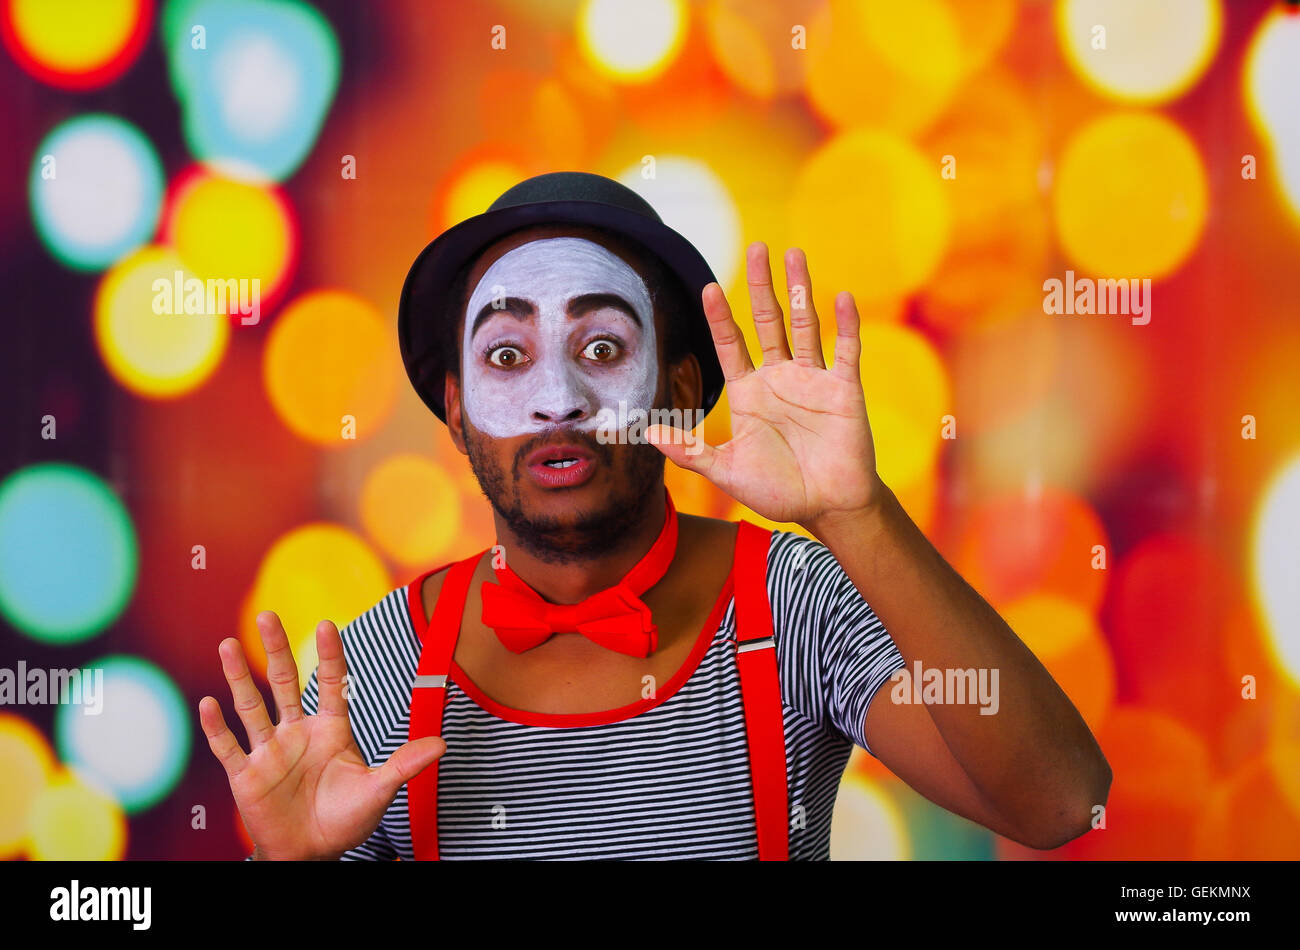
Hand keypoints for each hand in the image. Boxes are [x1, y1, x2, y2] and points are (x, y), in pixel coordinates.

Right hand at [199, 611, 445, 860]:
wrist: (311, 854)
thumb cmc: (345, 819)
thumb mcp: (378, 791)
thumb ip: (404, 765)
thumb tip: (443, 745)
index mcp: (331, 730)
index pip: (331, 684)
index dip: (330, 655)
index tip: (327, 624)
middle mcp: (297, 733)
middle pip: (284, 682)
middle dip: (275, 648)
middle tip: (267, 614)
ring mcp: (269, 752)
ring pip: (251, 707)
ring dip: (238, 677)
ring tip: (227, 644)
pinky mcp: (246, 776)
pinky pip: (229, 747)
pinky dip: (217, 727)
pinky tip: (207, 702)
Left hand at [646, 242, 882, 532]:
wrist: (828, 508)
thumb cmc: (779, 491)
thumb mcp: (727, 471)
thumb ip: (690, 452)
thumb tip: (647, 433)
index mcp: (750, 394)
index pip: (731, 345)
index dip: (720, 316)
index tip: (707, 286)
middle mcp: (780, 379)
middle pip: (768, 321)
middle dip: (761, 285)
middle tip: (756, 247)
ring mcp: (813, 380)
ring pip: (806, 325)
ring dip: (801, 290)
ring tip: (794, 253)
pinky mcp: (844, 389)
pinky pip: (846, 350)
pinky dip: (846, 325)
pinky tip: (842, 297)